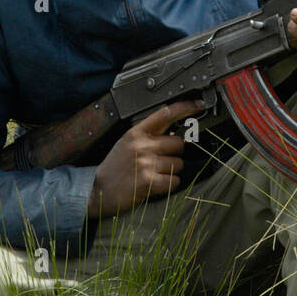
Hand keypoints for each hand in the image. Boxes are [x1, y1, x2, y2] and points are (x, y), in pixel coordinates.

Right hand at [86, 97, 205, 218]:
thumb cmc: (115, 167)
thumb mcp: (127, 143)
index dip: (185, 107)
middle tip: (161, 160)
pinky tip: (156, 184)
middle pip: (179, 143)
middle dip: (175, 153)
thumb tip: (175, 133)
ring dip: (171, 171)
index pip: (165, 113)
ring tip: (154, 173)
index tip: (198, 105)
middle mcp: (142, 145)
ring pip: (178, 164)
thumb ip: (148, 135)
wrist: (98, 191)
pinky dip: (169, 184)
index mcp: (136, 132)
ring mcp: (146, 163)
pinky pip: (174, 180)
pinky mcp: (149, 182)